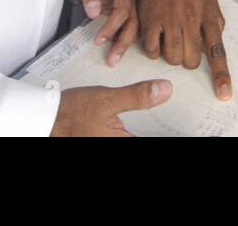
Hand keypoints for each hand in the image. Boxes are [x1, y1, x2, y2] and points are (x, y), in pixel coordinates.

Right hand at [50, 80, 171, 136]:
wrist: (44, 121)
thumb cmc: (71, 112)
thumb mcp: (106, 99)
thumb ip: (137, 96)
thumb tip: (165, 90)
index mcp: (122, 145)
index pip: (157, 142)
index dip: (174, 133)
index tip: (194, 129)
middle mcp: (117, 147)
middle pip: (148, 140)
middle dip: (161, 131)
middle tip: (179, 125)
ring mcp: (109, 145)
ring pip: (135, 139)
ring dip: (148, 130)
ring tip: (162, 125)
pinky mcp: (102, 142)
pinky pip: (126, 138)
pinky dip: (134, 131)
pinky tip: (137, 126)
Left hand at [68, 0, 138, 65]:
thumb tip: (94, 12)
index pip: (123, 9)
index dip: (112, 26)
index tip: (99, 39)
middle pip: (134, 21)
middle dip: (123, 42)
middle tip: (112, 59)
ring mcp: (128, 3)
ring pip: (134, 27)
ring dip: (124, 44)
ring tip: (113, 58)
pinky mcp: (123, 10)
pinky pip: (127, 27)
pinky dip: (122, 39)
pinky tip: (114, 49)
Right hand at [134, 0, 231, 100]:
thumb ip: (214, 16)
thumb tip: (216, 39)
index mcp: (208, 12)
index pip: (217, 50)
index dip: (221, 75)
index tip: (224, 94)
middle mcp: (190, 18)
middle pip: (191, 60)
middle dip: (188, 59)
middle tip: (183, 45)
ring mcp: (169, 18)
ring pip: (171, 57)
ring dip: (171, 54)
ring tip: (169, 39)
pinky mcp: (149, 17)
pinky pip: (152, 48)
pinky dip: (153, 49)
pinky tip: (155, 36)